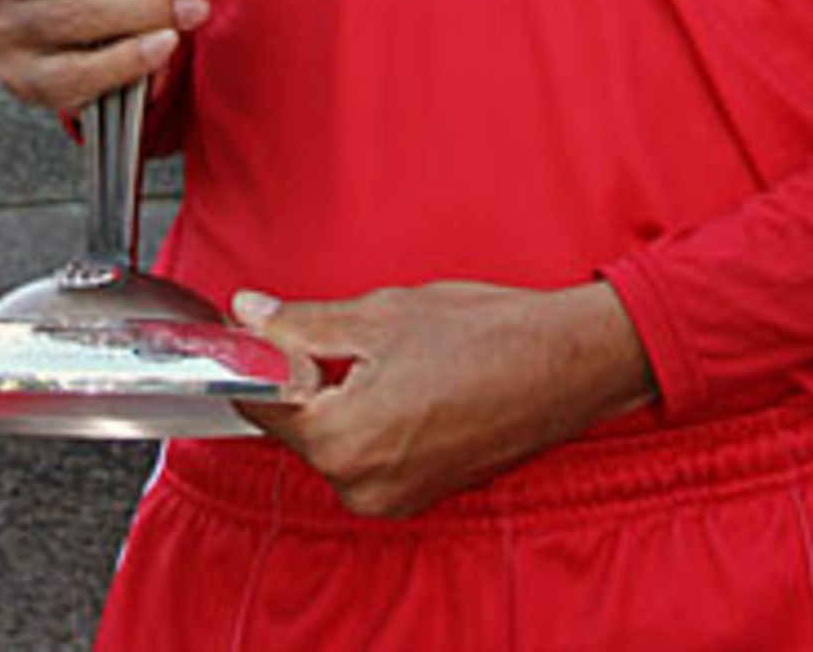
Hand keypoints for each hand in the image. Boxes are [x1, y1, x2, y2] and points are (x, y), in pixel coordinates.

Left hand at [233, 278, 655, 518]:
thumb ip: (302, 322)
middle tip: (340, 328)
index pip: (260, 402)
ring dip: (339, 398)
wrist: (565, 365)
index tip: (262, 324)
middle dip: (303, 377)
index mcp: (343, 440)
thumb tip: (247, 313)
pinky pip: (367, 457)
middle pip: (295, 426)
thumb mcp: (381, 313)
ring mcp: (392, 499)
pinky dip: (370, 420)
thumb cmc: (485, 333)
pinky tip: (406, 381)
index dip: (257, 356)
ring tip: (387, 353)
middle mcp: (361, 486)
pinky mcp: (417, 497)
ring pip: (332, 441)